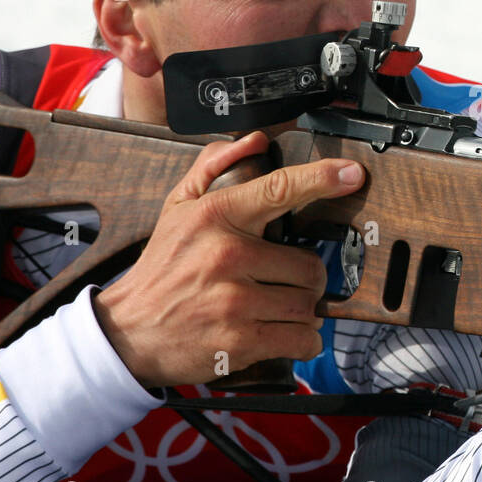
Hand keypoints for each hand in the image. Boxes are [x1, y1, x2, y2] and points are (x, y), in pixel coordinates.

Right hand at [92, 131, 365, 388]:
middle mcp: (227, 255)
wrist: (129, 331)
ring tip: (276, 308)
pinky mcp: (240, 340)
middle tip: (281, 281)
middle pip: (309, 264)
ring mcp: (234, 300)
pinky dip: (302, 340)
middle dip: (304, 277)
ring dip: (303, 310)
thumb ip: (214, 166)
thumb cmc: (162, 267)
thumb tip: (255, 141)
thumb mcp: (177, 207)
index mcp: (215, 216)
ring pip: (308, 304)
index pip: (280, 189)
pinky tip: (281, 333)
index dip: (322, 179)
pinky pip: (301, 338)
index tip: (352, 174)